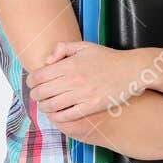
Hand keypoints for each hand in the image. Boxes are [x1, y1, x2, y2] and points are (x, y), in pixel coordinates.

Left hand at [26, 41, 150, 119]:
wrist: (131, 70)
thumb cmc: (108, 58)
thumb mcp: (84, 46)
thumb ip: (62, 48)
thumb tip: (47, 61)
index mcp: (69, 65)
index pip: (38, 76)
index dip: (30, 81)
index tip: (32, 83)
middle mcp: (73, 80)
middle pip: (42, 92)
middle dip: (35, 95)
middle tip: (37, 96)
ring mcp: (82, 94)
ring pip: (52, 105)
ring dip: (44, 107)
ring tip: (45, 106)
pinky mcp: (91, 106)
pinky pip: (67, 115)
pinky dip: (57, 117)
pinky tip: (56, 115)